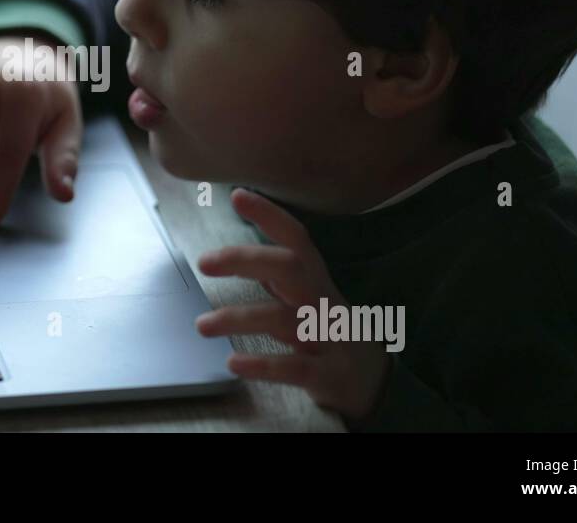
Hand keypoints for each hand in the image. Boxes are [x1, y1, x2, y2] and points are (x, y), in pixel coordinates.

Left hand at [195, 188, 391, 421]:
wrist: (374, 380)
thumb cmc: (327, 329)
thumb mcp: (306, 295)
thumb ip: (275, 273)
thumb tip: (232, 248)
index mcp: (314, 278)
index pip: (295, 238)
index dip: (270, 215)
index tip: (238, 195)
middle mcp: (322, 300)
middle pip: (289, 268)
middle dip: (245, 260)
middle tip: (204, 262)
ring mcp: (329, 336)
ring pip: (283, 319)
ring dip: (239, 318)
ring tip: (202, 325)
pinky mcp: (329, 374)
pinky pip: (295, 367)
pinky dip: (263, 365)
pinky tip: (234, 362)